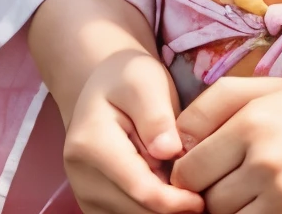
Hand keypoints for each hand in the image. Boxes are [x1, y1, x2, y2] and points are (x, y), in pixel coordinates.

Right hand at [64, 51, 204, 213]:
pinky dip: (150, 210)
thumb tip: (169, 151)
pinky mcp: (93, 206)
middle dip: (169, 207)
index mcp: (90, 145)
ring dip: (160, 209)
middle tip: (196, 189)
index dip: (174, 202)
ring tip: (178, 184)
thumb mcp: (145, 81)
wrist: (104, 87)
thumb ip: (156, 116)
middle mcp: (81, 177)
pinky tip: (166, 191)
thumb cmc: (129, 80)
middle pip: (136, 210)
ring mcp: (84, 195)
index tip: (200, 200)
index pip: (139, 188)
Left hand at [171, 77, 281, 213]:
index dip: (192, 178)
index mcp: (252, 124)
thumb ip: (214, 104)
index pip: (188, 173)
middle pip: (210, 205)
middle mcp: (268, 163)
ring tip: (262, 197)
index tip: (208, 175)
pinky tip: (277, 208)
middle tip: (242, 185)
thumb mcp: (268, 89)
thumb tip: (173, 141)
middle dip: (216, 199)